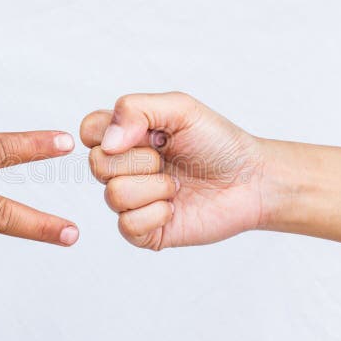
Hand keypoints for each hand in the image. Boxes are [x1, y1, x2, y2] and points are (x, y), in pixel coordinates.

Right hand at [80, 92, 265, 249]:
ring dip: (154, 188)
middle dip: (140, 160)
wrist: (252, 181)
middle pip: (97, 164)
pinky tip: (176, 207)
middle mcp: (123, 168)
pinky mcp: (143, 231)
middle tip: (168, 159)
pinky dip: (157, 214)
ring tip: (177, 185)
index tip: (147, 133)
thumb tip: (107, 142)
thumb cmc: (218, 143)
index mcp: (126, 136)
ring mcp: (132, 201)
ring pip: (113, 195)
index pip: (89, 131)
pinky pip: (127, 225)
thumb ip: (136, 110)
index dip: (109, 132)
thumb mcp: (181, 109)